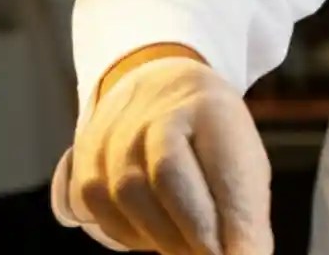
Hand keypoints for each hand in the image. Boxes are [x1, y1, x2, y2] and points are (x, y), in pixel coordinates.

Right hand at [60, 56, 273, 253]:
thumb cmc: (213, 140)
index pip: (221, 170)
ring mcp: (115, 132)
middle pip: (168, 180)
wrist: (161, 90)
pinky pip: (98, 208)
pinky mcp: (85, 156)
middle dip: (194, 235)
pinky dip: (129, 234)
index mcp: (211, 109)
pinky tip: (153, 237)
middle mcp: (158, 113)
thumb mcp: (243, 164)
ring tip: (189, 249)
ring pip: (127, 196)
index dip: (232, 223)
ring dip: (161, 238)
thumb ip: (244, 214)